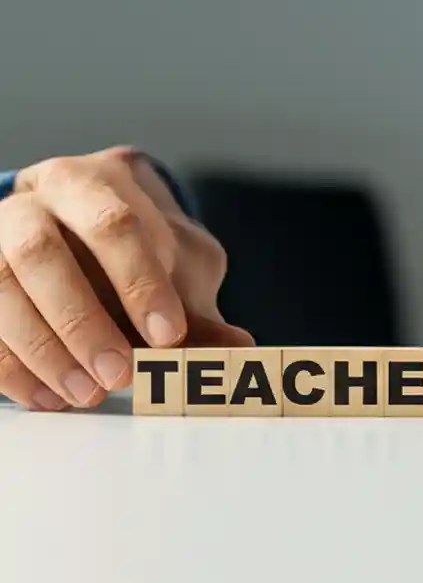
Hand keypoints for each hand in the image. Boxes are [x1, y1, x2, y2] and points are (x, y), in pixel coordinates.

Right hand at [0, 146, 251, 410]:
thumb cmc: (138, 247)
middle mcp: (32, 202)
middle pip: (41, 254)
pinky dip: (11, 368)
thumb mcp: (178, 264)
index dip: (140, 282)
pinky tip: (45, 399)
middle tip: (120, 375)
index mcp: (93, 183)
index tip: (168, 336)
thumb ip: (199, 307)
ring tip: (85, 395)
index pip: (115, 224)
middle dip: (81, 322)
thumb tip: (240, 348)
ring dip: (42, 351)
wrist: (80, 225)